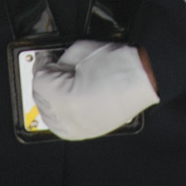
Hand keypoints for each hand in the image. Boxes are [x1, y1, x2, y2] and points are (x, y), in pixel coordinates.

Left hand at [29, 40, 159, 142]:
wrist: (146, 79)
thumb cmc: (121, 64)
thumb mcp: (81, 52)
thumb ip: (61, 60)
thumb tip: (52, 64)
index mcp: (64, 98)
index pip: (39, 79)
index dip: (43, 64)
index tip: (46, 57)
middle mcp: (68, 119)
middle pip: (40, 97)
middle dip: (46, 80)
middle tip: (53, 67)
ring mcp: (77, 128)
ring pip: (47, 114)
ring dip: (49, 97)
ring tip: (60, 82)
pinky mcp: (85, 132)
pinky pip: (61, 125)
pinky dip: (57, 113)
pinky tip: (63, 101)